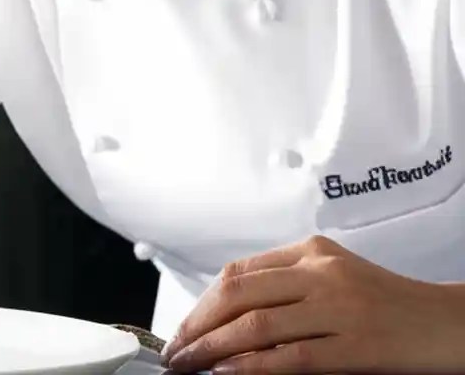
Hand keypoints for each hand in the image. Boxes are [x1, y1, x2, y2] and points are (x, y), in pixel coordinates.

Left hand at [161, 235, 464, 372]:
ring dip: (212, 349)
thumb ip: (286, 285)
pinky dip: (250, 366)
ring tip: (191, 366)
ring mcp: (338, 308)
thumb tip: (224, 317)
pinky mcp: (355, 345)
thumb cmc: (389, 305)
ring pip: (254, 325)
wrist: (449, 324)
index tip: (182, 328)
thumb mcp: (334, 277)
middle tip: (175, 353)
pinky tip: (227, 373)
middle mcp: (320, 273)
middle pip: (237, 296)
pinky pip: (289, 357)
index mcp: (311, 251)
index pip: (238, 274)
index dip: (201, 304)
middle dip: (197, 327)